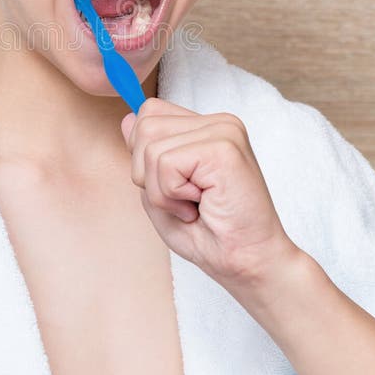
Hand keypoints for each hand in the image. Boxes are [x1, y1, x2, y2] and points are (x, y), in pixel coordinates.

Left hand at [121, 97, 297, 295]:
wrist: (247, 262)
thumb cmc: (209, 234)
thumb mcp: (160, 191)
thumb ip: (144, 154)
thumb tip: (126, 119)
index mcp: (206, 127)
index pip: (149, 113)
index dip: (142, 152)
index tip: (171, 185)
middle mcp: (218, 122)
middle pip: (145, 126)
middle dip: (148, 174)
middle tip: (183, 200)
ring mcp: (223, 131)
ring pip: (151, 147)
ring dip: (161, 190)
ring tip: (192, 204)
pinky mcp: (223, 147)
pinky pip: (166, 163)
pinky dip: (171, 194)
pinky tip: (199, 204)